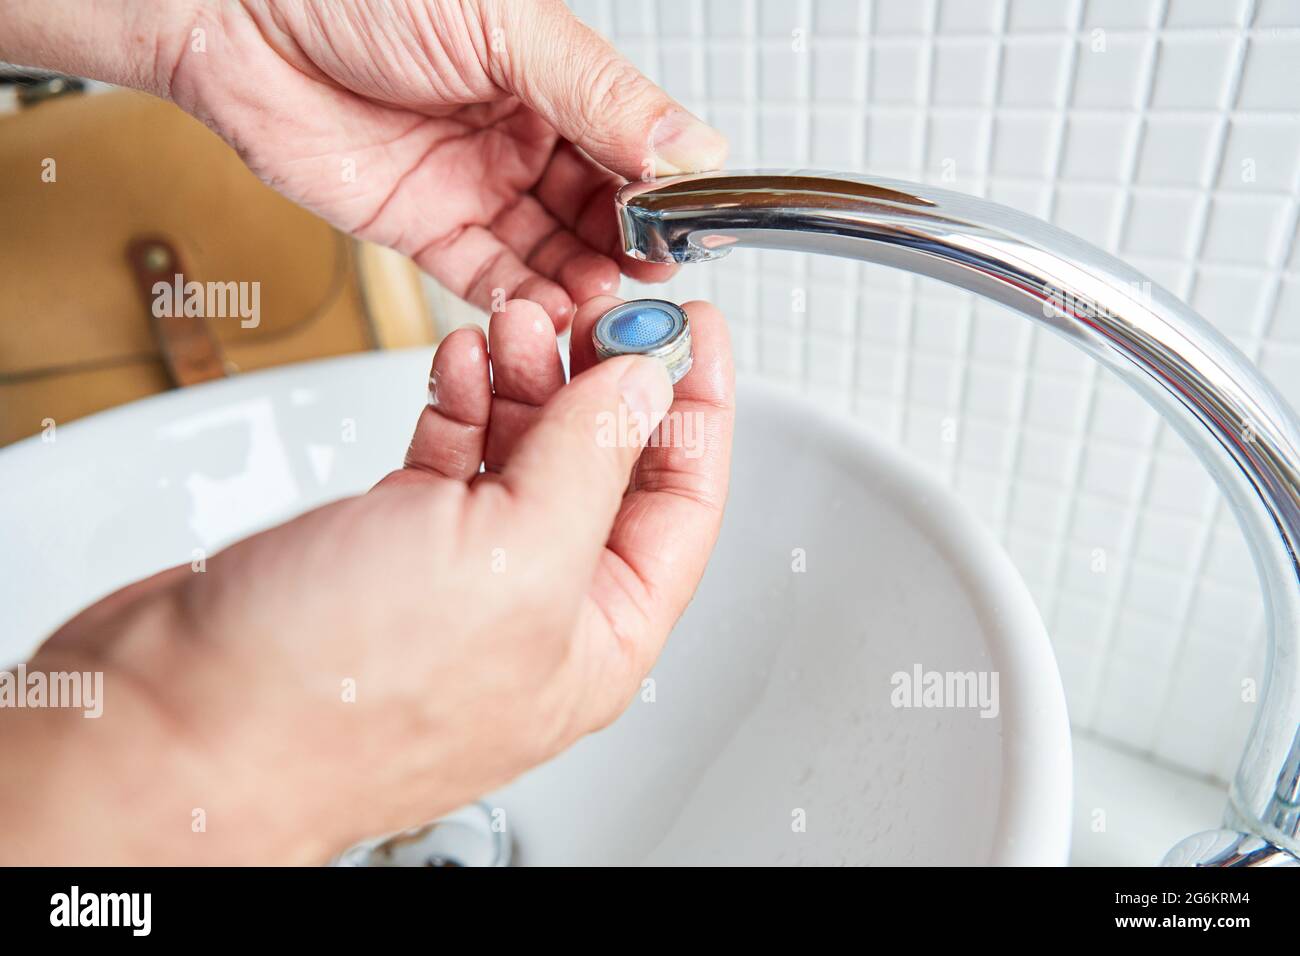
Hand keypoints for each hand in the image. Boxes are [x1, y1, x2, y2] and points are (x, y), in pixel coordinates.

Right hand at [14, 299, 733, 862]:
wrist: (171, 721)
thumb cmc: (331, 694)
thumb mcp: (510, 556)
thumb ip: (592, 462)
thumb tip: (646, 390)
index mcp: (596, 640)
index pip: (685, 505)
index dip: (696, 406)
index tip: (690, 323)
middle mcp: (537, 614)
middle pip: (604, 471)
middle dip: (598, 381)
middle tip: (586, 309)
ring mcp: (461, 582)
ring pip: (525, 457)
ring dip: (527, 381)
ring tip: (515, 322)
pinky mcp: (391, 552)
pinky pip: (454, 461)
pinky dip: (465, 404)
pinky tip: (462, 365)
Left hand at [147, 0, 725, 328]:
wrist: (235, 16)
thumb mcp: (504, 27)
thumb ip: (599, 94)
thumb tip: (692, 145)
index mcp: (553, 75)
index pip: (632, 147)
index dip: (661, 192)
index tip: (687, 231)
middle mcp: (521, 132)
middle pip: (598, 209)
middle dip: (626, 249)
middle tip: (648, 283)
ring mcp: (475, 183)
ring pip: (550, 251)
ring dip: (581, 282)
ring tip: (601, 304)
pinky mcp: (424, 228)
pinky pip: (487, 276)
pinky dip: (520, 299)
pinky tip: (550, 311)